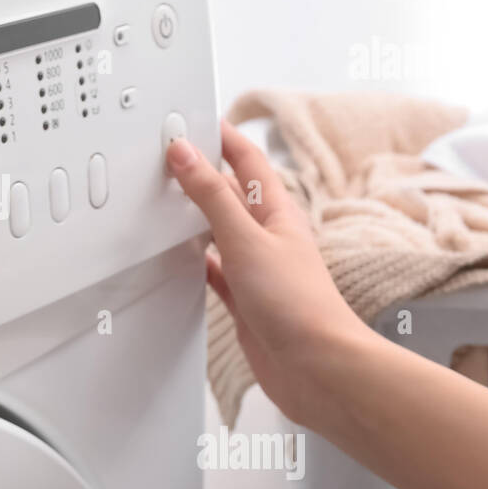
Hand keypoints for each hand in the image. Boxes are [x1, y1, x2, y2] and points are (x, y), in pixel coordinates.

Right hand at [165, 120, 371, 425]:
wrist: (317, 368)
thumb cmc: (299, 304)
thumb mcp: (246, 239)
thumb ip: (211, 196)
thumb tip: (186, 153)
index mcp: (276, 212)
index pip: (246, 161)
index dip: (224, 137)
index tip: (197, 120)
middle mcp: (268, 237)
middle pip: (230, 194)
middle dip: (204, 172)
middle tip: (173, 154)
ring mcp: (257, 269)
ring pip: (221, 232)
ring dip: (198, 215)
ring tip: (170, 198)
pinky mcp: (245, 300)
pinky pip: (217, 271)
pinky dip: (198, 261)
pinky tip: (185, 259)